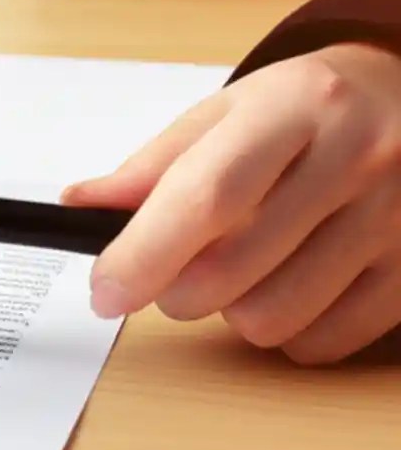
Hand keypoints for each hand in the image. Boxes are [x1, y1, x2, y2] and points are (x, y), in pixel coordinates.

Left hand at [61, 41, 400, 364]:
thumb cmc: (306, 109)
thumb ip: (152, 166)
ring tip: (245, 267)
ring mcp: (397, 217)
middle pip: (230, 272)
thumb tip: (80, 205)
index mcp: (293, 107)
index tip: (104, 292)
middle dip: (176, 290)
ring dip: (232, 311)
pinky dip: (288, 331)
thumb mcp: (228, 112)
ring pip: (271, 319)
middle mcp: (355, 157)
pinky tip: (291, 284)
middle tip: (177, 268)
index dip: (143, 254)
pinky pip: (323, 342)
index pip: (205, 196)